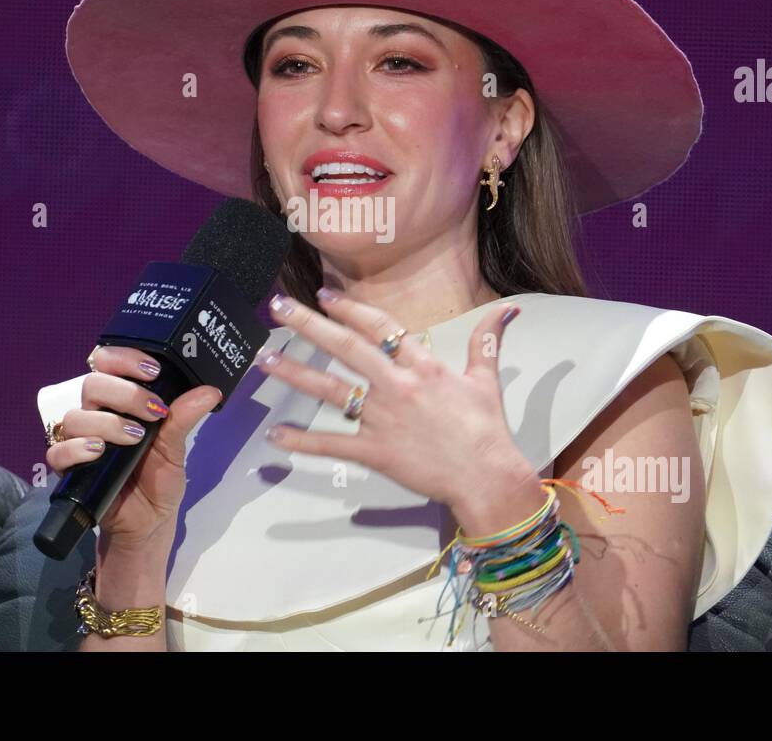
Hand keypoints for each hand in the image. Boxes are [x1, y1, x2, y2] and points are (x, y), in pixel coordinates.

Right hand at [44, 347, 221, 547]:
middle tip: (154, 411)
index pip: (109, 363)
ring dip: (107, 423)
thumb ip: (184, 417)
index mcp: (121, 401)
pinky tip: (99, 453)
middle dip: (125, 393)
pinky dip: (76, 449)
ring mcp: (82, 440)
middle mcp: (98, 414)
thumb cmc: (159, 478)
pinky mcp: (70, 469)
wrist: (149, 522)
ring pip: (76, 416)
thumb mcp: (176, 448)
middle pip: (92, 384)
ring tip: (135, 438)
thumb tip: (210, 392)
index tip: (152, 370)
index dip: (125, 358)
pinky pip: (58, 451)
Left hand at [255, 290, 531, 511]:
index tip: (323, 294)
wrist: (487, 476)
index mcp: (422, 365)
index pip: (380, 326)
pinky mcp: (375, 451)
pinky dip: (302, 441)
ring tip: (264, 358)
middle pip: (346, 348)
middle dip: (309, 325)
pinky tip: (275, 434)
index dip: (349, 308)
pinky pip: (332, 444)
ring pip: (331, 390)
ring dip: (294, 372)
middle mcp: (397, 385)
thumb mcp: (486, 379)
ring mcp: (383, 418)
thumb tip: (507, 309)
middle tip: (278, 307)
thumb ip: (486, 341)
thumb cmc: (486, 428)